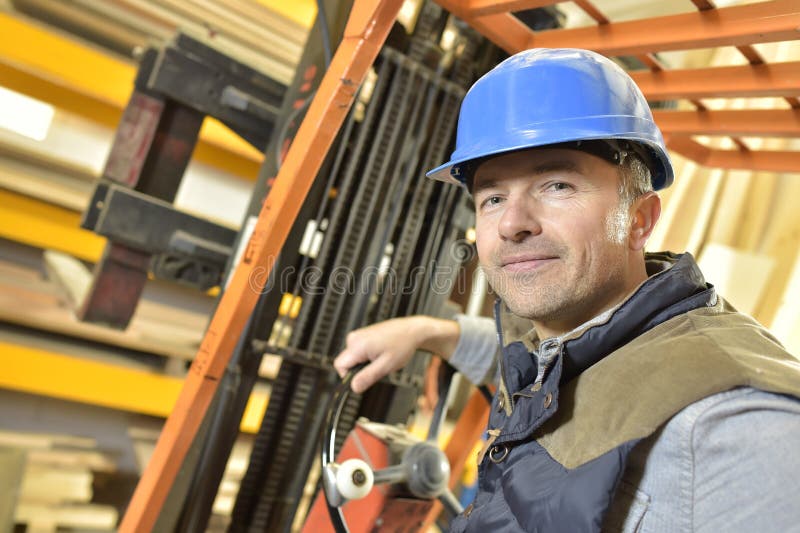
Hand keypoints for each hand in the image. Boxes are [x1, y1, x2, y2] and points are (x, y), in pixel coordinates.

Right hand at [333, 316, 458, 392]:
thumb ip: (368, 377)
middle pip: (346, 362)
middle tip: (378, 367)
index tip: (363, 379)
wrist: (412, 330)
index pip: (339, 366)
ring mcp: (358, 335)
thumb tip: (354, 387)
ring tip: (382, 358)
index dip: (349, 377)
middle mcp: (354, 338)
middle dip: (360, 370)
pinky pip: (358, 352)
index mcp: (358, 345)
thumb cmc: (402, 344)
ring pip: (353, 358)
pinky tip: (381, 353)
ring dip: (365, 363)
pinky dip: (368, 356)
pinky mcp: (363, 335)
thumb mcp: (386, 366)